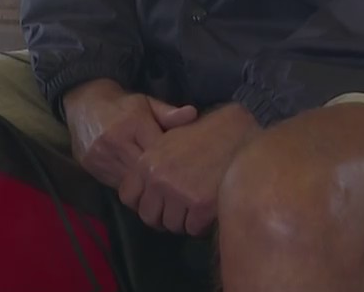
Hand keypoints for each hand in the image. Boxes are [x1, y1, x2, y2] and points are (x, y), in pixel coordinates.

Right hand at [62, 79, 197, 189]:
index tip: (183, 167)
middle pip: (145, 170)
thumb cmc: (121, 105)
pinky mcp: (90, 166)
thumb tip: (193, 114)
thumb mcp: (146, 103)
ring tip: (160, 190)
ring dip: (145, 187)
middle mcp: (115, 141)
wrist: (83, 104)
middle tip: (175, 185)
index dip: (172, 161)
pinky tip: (140, 186)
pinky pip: (117, 184)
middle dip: (160, 178)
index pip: (158, 149)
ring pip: (131, 182)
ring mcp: (101, 156)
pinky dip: (130, 187)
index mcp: (133, 123)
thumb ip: (168, 113)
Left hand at [118, 103, 260, 235]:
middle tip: (178, 209)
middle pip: (149, 216)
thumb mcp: (168, 140)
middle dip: (163, 216)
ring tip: (194, 209)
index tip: (156, 202)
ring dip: (183, 221)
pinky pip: (193, 229)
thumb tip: (142, 188)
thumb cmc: (201, 135)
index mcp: (146, 163)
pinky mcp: (201, 205)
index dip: (143, 202)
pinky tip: (207, 211)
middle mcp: (158, 179)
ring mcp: (179, 192)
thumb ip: (151, 163)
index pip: (129, 197)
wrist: (234, 134)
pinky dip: (200, 224)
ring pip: (172, 225)